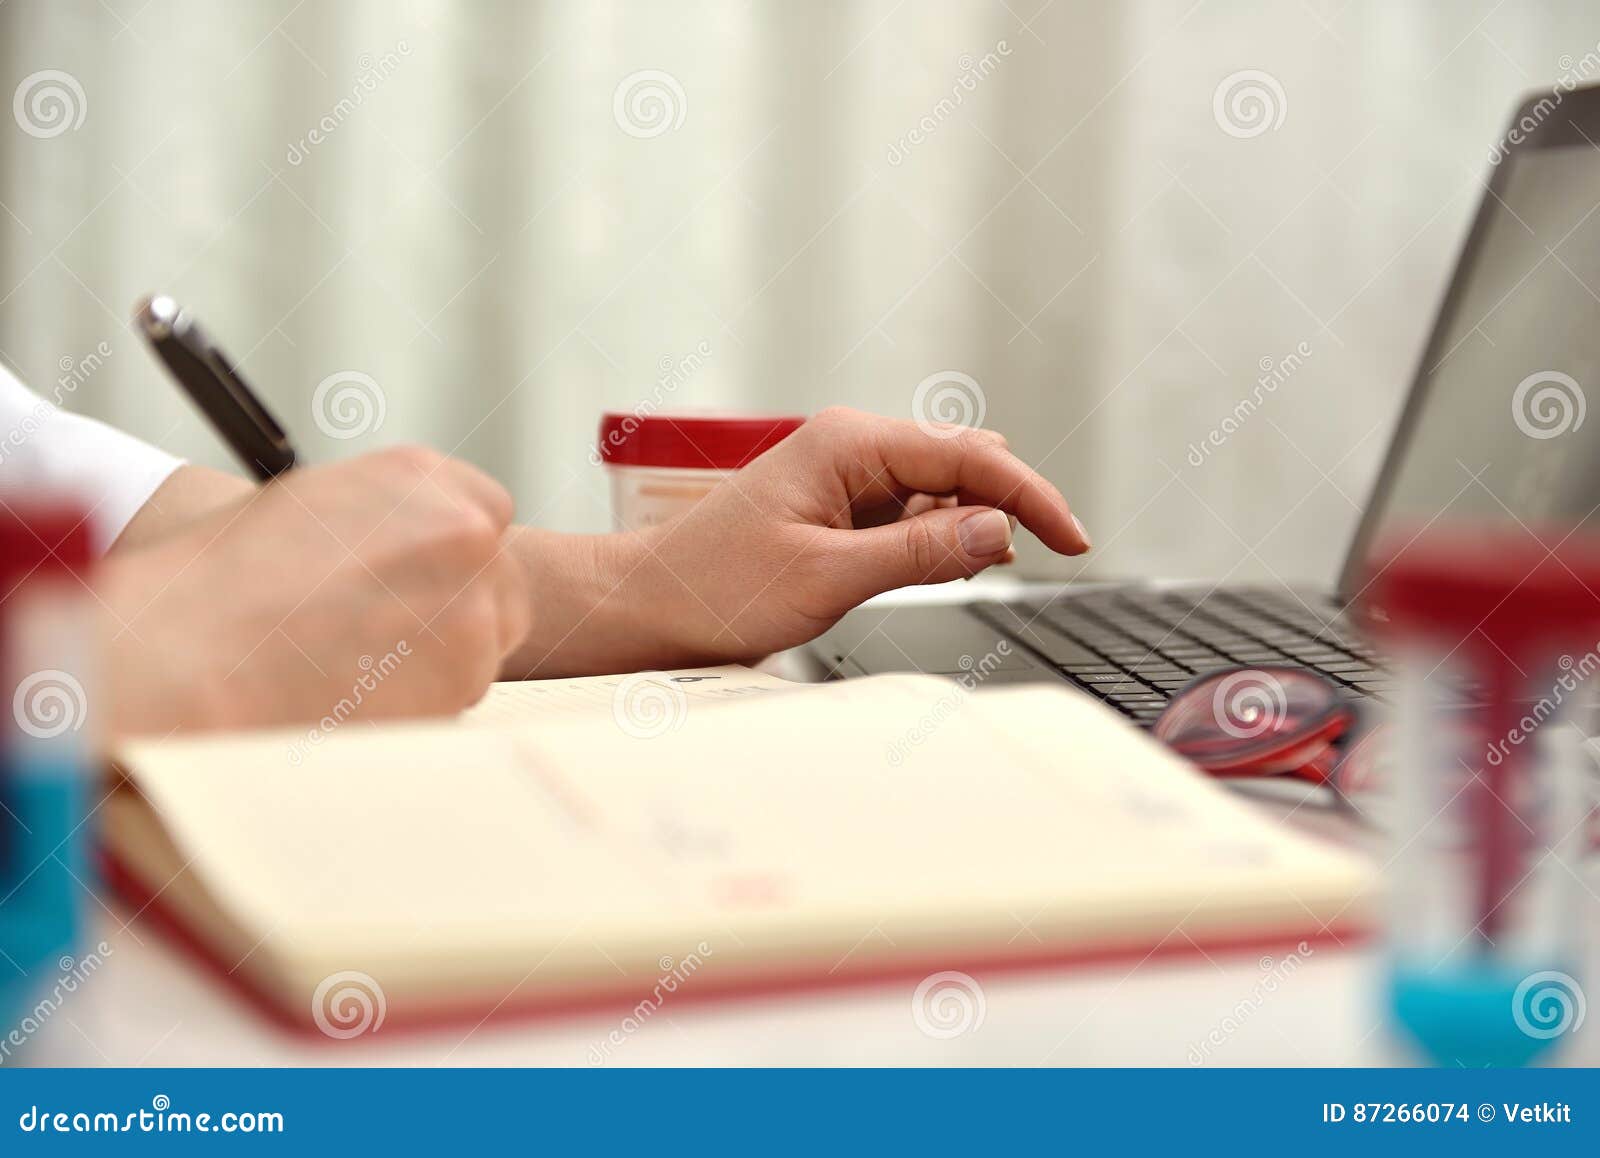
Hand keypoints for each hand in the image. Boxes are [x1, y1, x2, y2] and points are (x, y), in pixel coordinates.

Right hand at [100, 446, 530, 733]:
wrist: (191, 658)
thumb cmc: (226, 585)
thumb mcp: (314, 506)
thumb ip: (389, 519)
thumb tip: (420, 550)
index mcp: (423, 479)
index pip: (488, 513)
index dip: (456, 556)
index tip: (427, 582)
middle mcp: (463, 533)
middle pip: (502, 583)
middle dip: (462, 613)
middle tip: (394, 640)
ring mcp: (474, 605)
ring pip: (484, 647)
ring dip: (440, 664)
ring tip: (353, 669)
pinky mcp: (466, 678)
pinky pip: (462, 697)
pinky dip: (424, 706)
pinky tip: (357, 698)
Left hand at [501, 407, 1087, 674]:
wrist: (648, 607)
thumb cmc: (715, 588)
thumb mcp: (828, 576)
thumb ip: (920, 552)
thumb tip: (1000, 532)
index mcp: (850, 444)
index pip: (970, 456)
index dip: (1030, 495)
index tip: (1073, 538)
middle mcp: (852, 449)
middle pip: (963, 466)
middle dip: (1000, 510)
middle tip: (1025, 563)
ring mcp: (846, 479)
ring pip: (940, 495)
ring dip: (961, 532)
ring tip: (940, 574)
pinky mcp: (839, 512)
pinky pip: (909, 520)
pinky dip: (932, 544)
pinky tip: (921, 571)